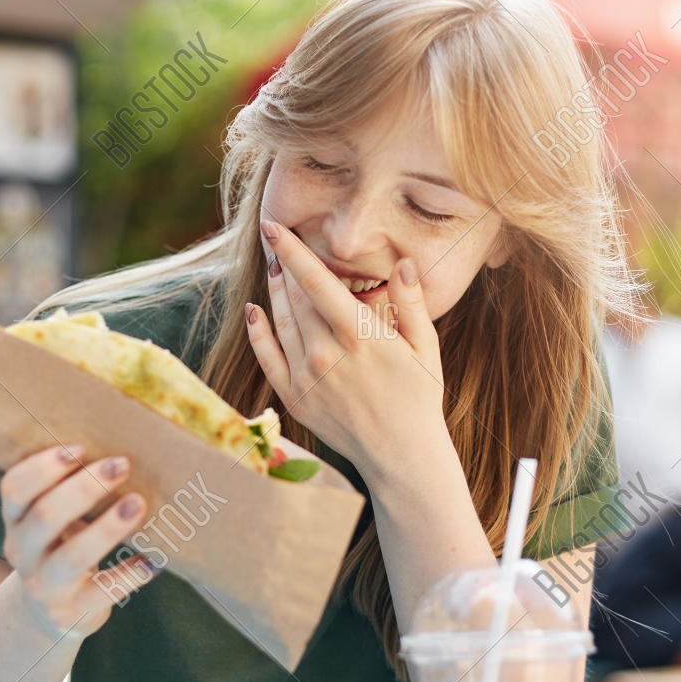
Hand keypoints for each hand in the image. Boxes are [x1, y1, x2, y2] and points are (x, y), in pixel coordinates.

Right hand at [0, 445, 158, 640]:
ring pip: (72, 556)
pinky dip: (132, 573)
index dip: (44, 467)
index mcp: (15, 520)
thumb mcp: (50, 522)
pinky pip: (104, 590)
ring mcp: (44, 585)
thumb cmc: (61, 549)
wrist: (50, 614)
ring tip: (138, 504)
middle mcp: (22, 552)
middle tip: (121, 465)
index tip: (80, 448)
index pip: (14, 489)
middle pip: (44, 515)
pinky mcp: (72, 612)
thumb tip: (118, 449)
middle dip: (85, 488)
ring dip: (108, 527)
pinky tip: (155, 559)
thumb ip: (66, 491)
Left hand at [244, 220, 451, 485]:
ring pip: (281, 323)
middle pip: (296, 299)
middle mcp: (327, 354)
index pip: (318, 283)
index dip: (293, 252)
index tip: (273, 227)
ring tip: (275, 270)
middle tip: (278, 245)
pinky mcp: (295, 399)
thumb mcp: (425, 347)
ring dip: (275, 293)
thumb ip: (411, 302)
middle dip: (285, 268)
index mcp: (360, 336)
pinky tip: (255, 311)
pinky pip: (268, 358)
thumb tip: (403, 261)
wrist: (401, 454)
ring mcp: (307, 378)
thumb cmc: (418, 397)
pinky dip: (258, 332)